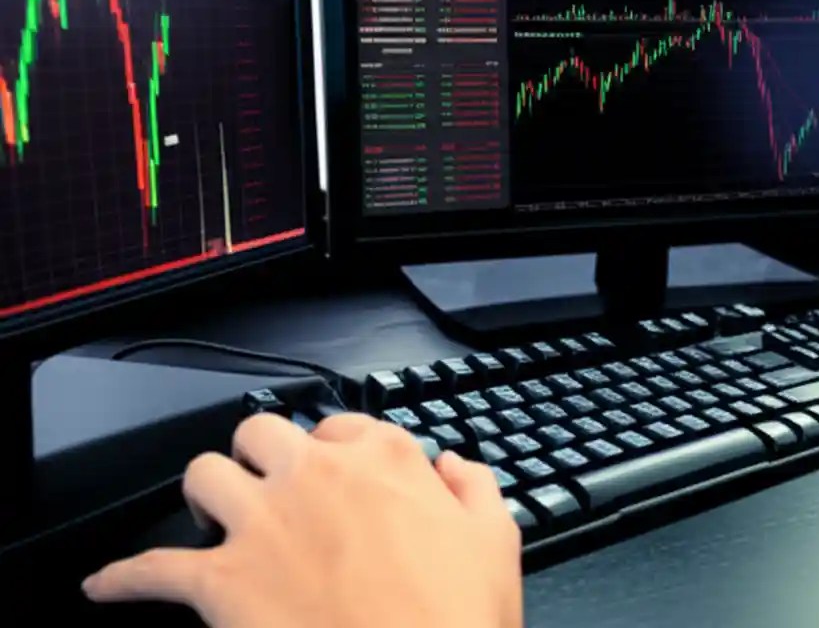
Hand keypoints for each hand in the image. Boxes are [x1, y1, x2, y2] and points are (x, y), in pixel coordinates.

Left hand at [83, 413, 522, 627]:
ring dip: (205, 495)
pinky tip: (107, 586)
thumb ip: (474, 488)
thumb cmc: (458, 618)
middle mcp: (315, 476)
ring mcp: (264, 525)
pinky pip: (152, 570)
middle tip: (271, 488)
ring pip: (204, 476)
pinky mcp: (222, 583)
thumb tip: (454, 465)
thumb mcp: (495, 540)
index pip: (343, 426)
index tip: (337, 473)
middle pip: (260, 434)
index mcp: (383, 460)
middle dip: (261, 457)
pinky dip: (124, 580)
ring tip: (211, 517)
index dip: (337, 450)